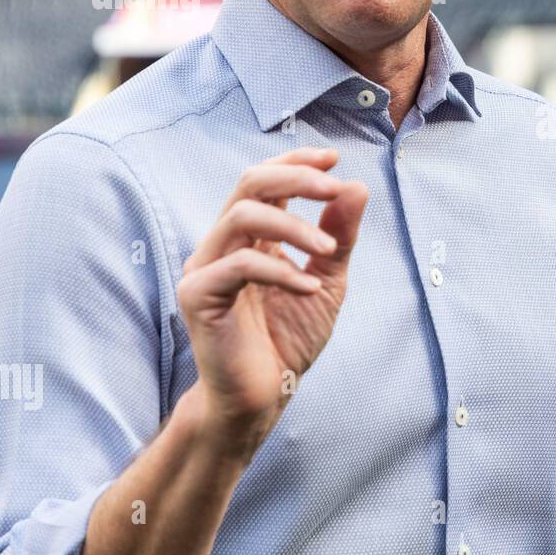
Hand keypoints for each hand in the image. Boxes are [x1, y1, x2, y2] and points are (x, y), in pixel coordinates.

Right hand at [176, 148, 367, 446]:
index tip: (334, 158)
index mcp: (251, 236)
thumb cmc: (289, 339)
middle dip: (296, 177)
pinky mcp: (198, 296)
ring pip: (242, 216)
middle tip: (334, 187)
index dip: (297, 160)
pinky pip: (239, 265)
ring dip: (293, 224)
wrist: (263, 396)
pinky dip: (281, 270)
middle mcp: (223, 244)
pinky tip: (308, 287)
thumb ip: (339, 237)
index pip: (266, 179)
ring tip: (328, 248)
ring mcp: (206, 267)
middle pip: (250, 183)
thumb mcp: (327, 281)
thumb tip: (356, 186)